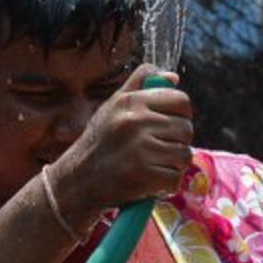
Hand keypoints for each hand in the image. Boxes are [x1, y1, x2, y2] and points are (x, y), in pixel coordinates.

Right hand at [46, 64, 193, 216]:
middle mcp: (135, 122)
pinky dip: (167, 185)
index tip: (169, 127)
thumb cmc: (98, 144)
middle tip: (158, 152)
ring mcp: (140, 149)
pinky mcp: (143, 176)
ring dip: (173, 165)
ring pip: (184, 154)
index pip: (181, 100)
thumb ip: (140, 84)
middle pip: (186, 129)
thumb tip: (173, 77)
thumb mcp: (112, 106)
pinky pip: (175, 177)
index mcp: (130, 102)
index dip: (181, 115)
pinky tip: (151, 183)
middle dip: (177, 143)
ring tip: (153, 167)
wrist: (76, 182)